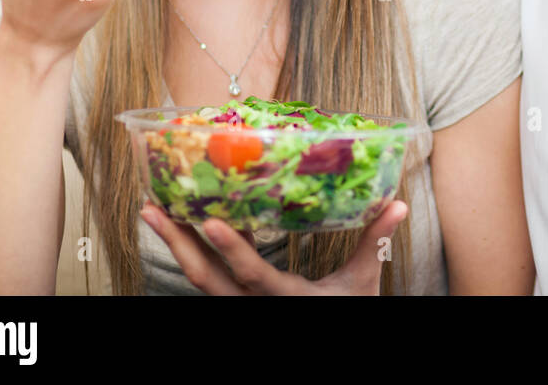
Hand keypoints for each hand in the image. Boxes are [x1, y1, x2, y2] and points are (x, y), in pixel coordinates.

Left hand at [140, 200, 408, 294]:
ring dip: (176, 243)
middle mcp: (253, 306)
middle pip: (204, 278)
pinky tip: (184, 226)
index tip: (209, 222)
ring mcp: (240, 306)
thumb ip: (373, 244)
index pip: (252, 275)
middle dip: (176, 241)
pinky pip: (207, 279)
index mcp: (284, 301)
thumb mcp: (361, 284)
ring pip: (198, 279)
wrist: (332, 343)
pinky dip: (192, 251)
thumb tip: (397, 203)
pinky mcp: (237, 302)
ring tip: (154, 209)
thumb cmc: (348, 314)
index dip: (231, 250)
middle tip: (150, 206)